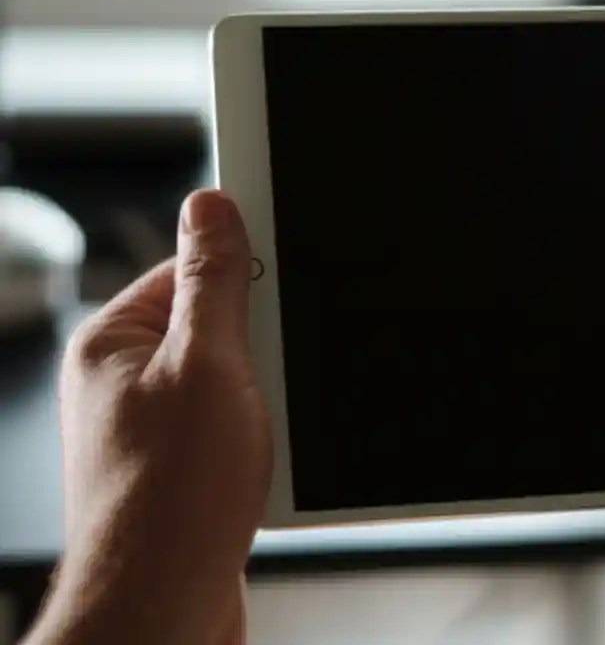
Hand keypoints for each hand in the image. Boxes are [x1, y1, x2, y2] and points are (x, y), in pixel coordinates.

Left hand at [26, 190, 269, 644]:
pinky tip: (259, 465)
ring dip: (266, 403)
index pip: (187, 270)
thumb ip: (211, 282)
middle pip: (217, 328)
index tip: (284, 277)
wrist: (165, 603)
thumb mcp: (206, 364)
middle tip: (264, 381)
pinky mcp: (181, 471)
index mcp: (114, 342)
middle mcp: (123, 383)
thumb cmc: (171, 497)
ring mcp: (151, 430)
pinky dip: (261, 440)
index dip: (243, 274)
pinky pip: (237, 429)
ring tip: (254, 439)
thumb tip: (211, 207)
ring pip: (235, 383)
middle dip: (260, 351)